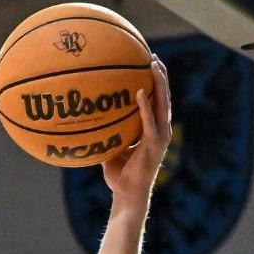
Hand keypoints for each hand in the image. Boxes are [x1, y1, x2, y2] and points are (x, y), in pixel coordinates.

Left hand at [102, 60, 172, 203]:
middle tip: (153, 57)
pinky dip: (145, 107)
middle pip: (164, 98)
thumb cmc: (118, 176)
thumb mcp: (112, 149)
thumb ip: (108, 132)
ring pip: (163, 104)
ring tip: (153, 65)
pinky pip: (149, 122)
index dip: (156, 83)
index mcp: (154, 131)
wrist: (127, 195)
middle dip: (161, 77)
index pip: (158, 102)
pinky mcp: (154, 145)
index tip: (150, 64)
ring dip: (159, 84)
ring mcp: (160, 137)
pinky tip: (139, 92)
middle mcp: (161, 131)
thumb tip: (88, 119)